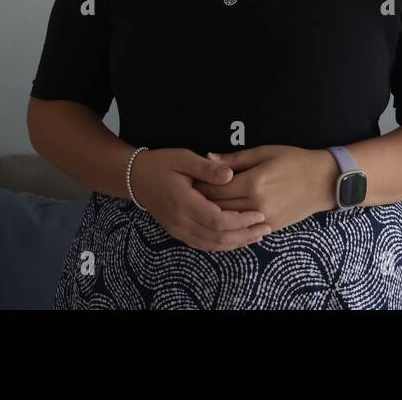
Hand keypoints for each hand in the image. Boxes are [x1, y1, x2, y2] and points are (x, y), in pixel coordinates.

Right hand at [131, 148, 269, 251]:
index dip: (241, 220)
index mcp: (184, 202)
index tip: (260, 214)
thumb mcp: (183, 158)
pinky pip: (203, 244)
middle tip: (265, 228)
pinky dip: (222, 244)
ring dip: (236, 243)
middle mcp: (181, 221)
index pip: (217, 219)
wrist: (135, 178)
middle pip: (217, 237)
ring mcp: (179, 230)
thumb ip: (207, 168)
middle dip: (244, 235)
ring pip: (212, 244)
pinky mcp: (178, 232)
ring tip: (257, 236)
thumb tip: (230, 174)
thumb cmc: (161, 164)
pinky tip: (236, 240)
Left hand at [194, 145, 336, 234]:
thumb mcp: (265, 152)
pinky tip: (221, 216)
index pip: (215, 189)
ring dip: (214, 214)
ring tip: (203, 205)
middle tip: (191, 194)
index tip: (190, 180)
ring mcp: (264, 219)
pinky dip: (230, 223)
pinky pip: (243, 229)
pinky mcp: (271, 228)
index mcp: (253, 183)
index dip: (199, 186)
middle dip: (202, 201)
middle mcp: (256, 204)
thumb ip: (235, 159)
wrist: (324, 181)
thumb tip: (208, 158)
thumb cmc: (294, 160)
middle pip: (218, 207)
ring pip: (228, 221)